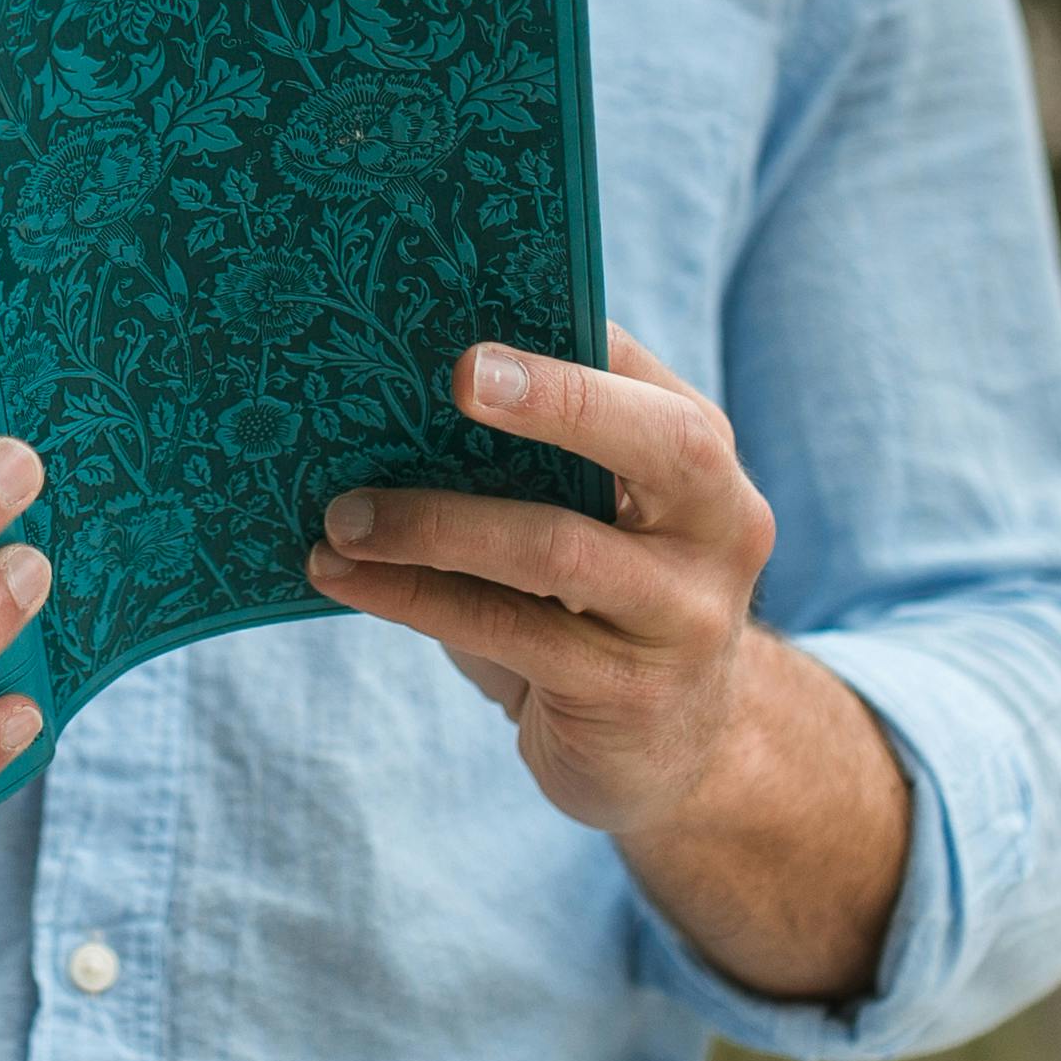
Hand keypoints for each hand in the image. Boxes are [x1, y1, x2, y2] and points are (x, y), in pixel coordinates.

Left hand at [312, 327, 906, 1001]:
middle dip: (559, 400)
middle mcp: (717, 525)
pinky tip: (343, 576)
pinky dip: (412, 597)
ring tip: (343, 516)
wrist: (676, 751)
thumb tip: (391, 376)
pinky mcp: (625, 691)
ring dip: (434, 524)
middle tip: (460, 376)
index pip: (641, 371)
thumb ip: (538, 454)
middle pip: (659, 442)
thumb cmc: (599, 602)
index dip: (564, 337)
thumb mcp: (593, 519)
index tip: (472, 309)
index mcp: (702, 455)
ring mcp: (682, 614)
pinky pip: (505, 631)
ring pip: (556, 550)